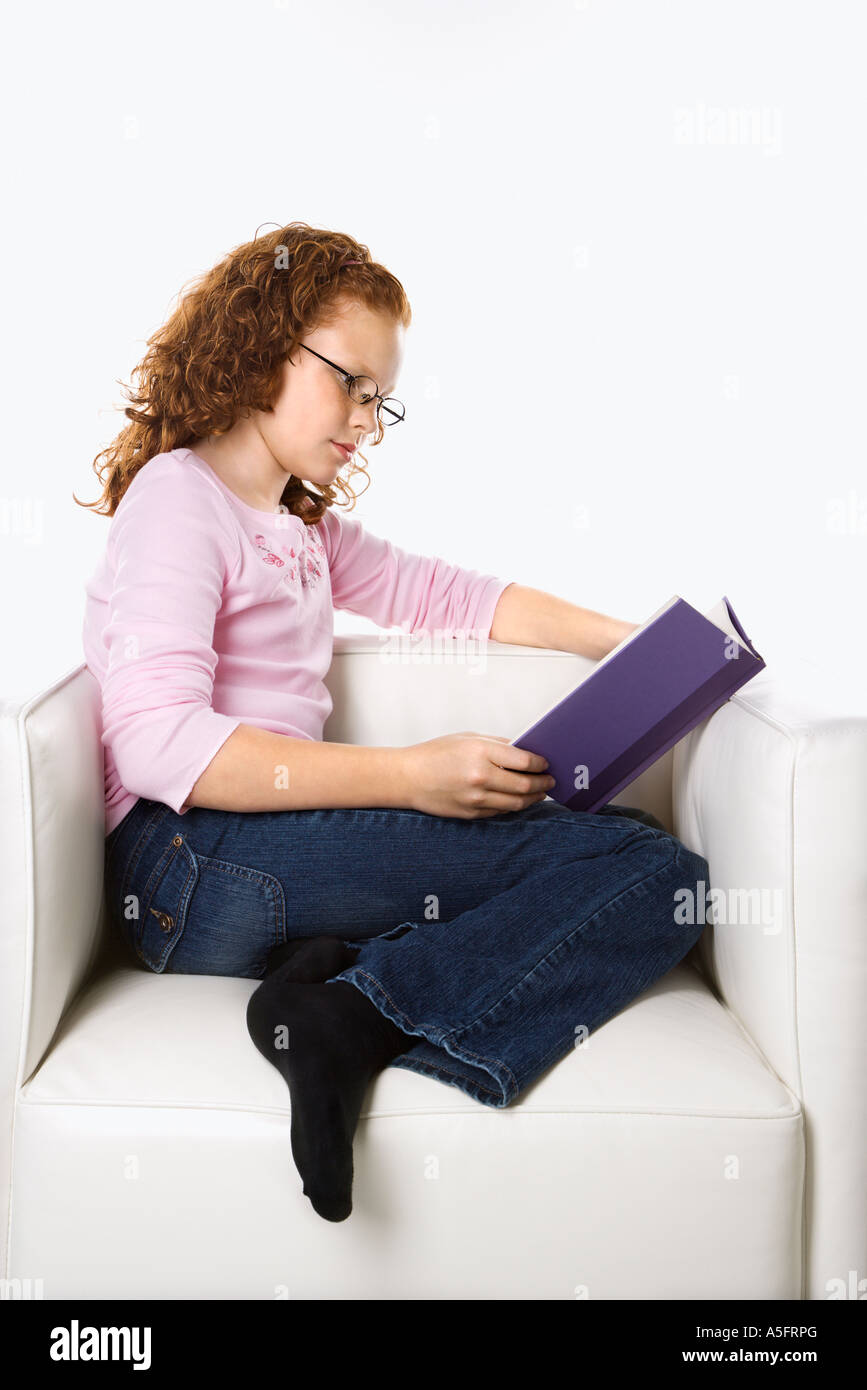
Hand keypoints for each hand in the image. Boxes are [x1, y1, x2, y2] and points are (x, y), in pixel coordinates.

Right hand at [399, 732, 555, 818]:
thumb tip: (525, 750)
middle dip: (543, 783)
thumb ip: (498, 744)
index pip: (524, 760)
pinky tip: (519, 799)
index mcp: (481, 752)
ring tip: (541, 792)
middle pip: (525, 784)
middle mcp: (480, 777)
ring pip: (517, 802)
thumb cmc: (435, 754)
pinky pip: (501, 811)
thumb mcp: (467, 738)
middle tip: (551, 780)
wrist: (407, 777)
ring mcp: (476, 798)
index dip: (541, 763)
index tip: (546, 763)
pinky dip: (514, 806)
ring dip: (534, 797)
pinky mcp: (471, 813)